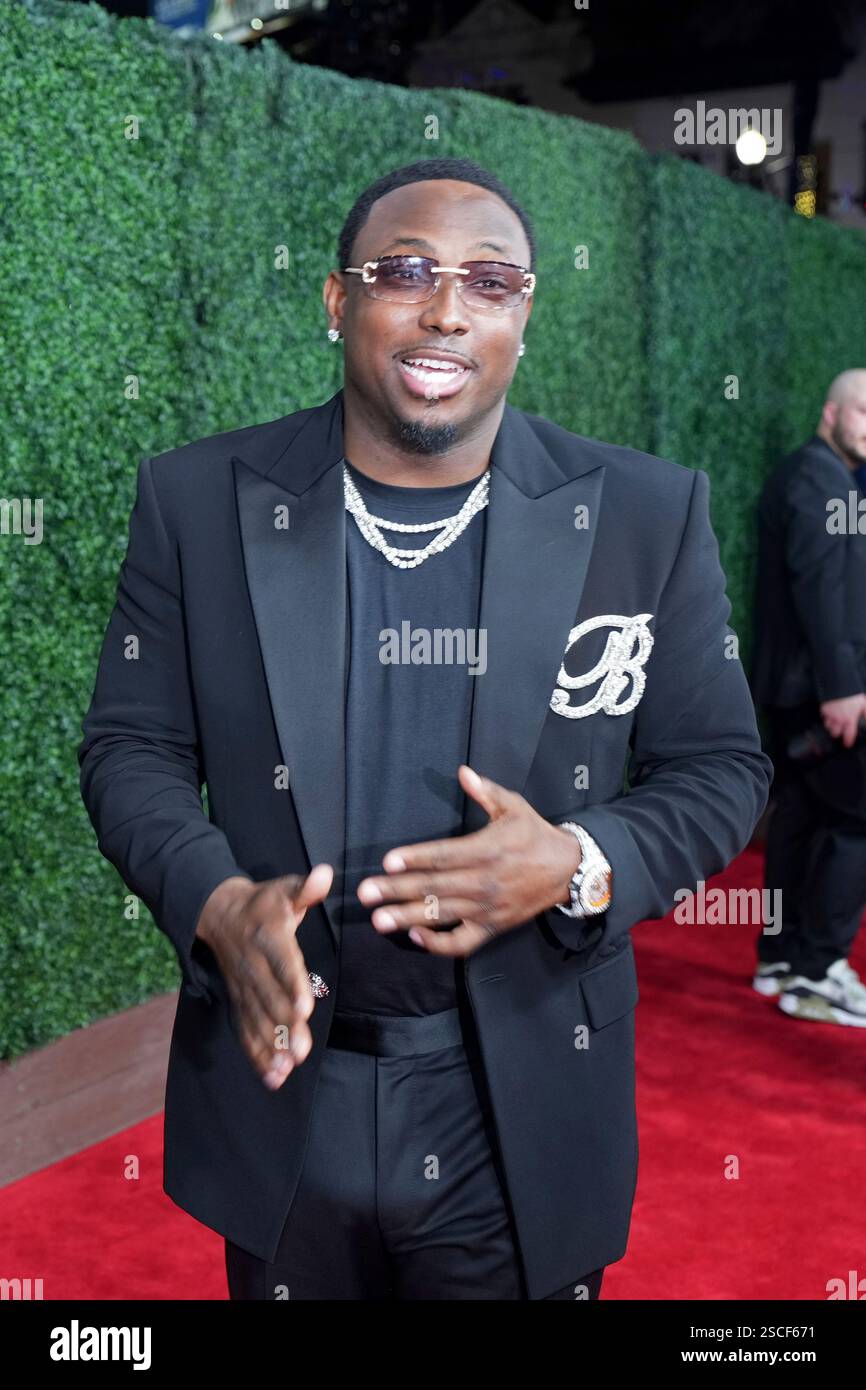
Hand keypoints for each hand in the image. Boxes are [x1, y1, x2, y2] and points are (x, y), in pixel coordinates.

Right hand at [195, 864, 332, 1089]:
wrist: (217, 913)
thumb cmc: (262, 903)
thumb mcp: (283, 889)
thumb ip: (306, 888)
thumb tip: (326, 874)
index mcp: (269, 937)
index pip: (283, 963)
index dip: (293, 985)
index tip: (305, 1007)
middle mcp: (254, 966)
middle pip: (271, 999)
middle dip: (286, 1026)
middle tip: (301, 1050)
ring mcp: (244, 987)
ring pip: (258, 1020)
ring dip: (272, 1047)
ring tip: (287, 1070)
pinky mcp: (239, 1001)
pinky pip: (246, 1030)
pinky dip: (258, 1055)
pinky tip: (274, 1078)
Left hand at [356, 766, 581, 957]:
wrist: (568, 869)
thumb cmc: (535, 835)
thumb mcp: (514, 806)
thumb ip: (485, 791)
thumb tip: (462, 771)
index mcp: (487, 850)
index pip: (444, 856)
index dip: (415, 859)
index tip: (387, 862)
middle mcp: (484, 881)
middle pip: (435, 887)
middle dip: (397, 891)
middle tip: (367, 893)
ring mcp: (487, 908)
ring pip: (443, 915)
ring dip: (409, 918)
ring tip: (380, 920)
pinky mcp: (492, 928)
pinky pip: (463, 943)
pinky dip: (439, 944)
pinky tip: (416, 937)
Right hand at [819, 694, 865, 747]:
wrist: (840, 684)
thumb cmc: (853, 695)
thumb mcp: (864, 704)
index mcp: (850, 719)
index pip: (848, 735)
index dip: (848, 742)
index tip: (848, 744)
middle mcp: (839, 720)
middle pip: (835, 733)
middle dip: (837, 733)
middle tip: (840, 731)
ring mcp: (830, 715)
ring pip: (828, 727)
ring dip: (831, 726)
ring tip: (835, 724)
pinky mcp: (824, 710)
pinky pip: (824, 717)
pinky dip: (826, 718)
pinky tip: (830, 715)